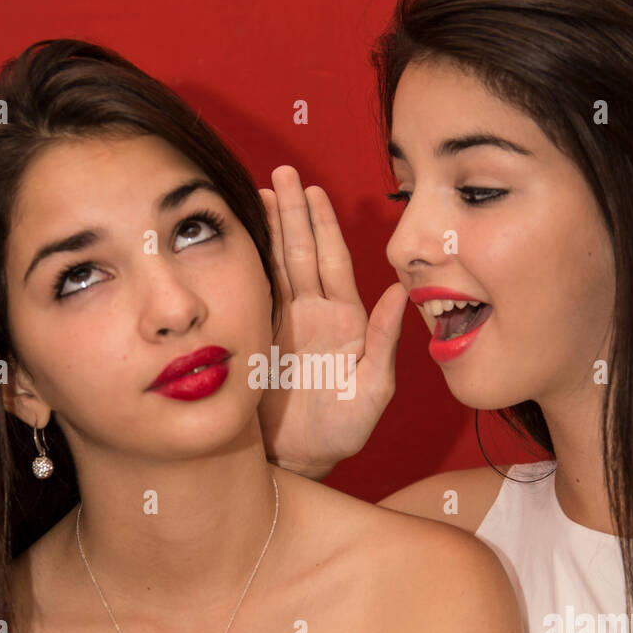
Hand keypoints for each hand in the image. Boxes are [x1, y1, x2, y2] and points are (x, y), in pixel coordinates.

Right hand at [257, 165, 407, 477]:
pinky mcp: (256, 337)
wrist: (300, 460)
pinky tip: (234, 236)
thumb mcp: (373, 391)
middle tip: (281, 173)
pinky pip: (250, 293)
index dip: (323, 225)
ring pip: (274, 264)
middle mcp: (312, 313)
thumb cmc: (343, 431)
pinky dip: (244, 263)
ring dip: (266, 229)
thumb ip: (384, 343)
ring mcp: (282, 323)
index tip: (312, 190)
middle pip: (300, 252)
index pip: (333, 261)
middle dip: (291, 211)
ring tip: (254, 192)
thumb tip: (398, 293)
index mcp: (345, 320)